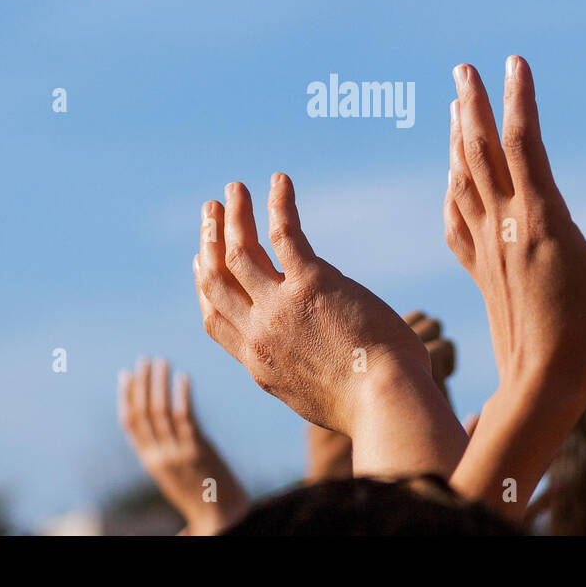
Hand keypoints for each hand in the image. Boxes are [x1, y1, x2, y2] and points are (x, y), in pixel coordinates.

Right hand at [117, 358, 248, 534]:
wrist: (220, 519)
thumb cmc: (201, 497)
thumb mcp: (174, 475)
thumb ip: (164, 454)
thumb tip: (160, 432)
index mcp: (149, 461)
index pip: (129, 423)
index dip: (126, 397)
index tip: (126, 375)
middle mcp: (158, 456)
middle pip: (143, 412)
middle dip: (141, 383)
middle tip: (143, 359)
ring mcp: (177, 452)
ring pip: (161, 410)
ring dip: (159, 382)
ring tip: (161, 361)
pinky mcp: (198, 450)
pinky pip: (186, 417)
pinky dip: (182, 395)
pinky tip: (183, 377)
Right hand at [194, 174, 466, 477]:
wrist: (385, 404)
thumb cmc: (369, 405)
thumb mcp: (315, 396)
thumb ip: (301, 372)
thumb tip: (315, 360)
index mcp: (259, 363)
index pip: (214, 318)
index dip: (204, 284)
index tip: (200, 259)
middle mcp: (260, 333)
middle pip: (217, 279)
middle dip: (209, 240)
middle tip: (211, 211)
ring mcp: (281, 307)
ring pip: (241, 251)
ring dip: (234, 216)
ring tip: (235, 188)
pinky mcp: (312, 284)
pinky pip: (285, 234)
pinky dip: (278, 204)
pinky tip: (280, 181)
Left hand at [445, 56, 585, 514]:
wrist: (540, 386)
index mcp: (541, 218)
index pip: (524, 142)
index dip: (518, 99)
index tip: (514, 62)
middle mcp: (506, 225)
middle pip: (479, 151)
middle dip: (470, 104)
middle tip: (462, 69)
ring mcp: (487, 248)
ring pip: (463, 179)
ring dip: (456, 139)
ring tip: (453, 108)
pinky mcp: (480, 272)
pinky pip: (457, 221)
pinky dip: (452, 191)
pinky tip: (452, 182)